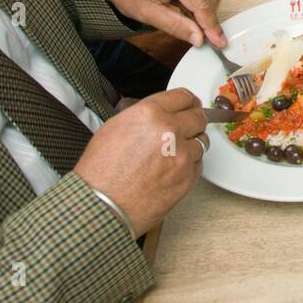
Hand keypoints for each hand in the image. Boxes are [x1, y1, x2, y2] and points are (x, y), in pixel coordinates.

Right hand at [74, 88, 207, 236]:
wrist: (102, 206)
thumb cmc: (101, 172)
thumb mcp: (115, 127)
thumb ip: (144, 115)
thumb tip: (160, 113)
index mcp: (150, 114)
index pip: (184, 96)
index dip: (187, 101)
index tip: (190, 105)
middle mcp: (170, 131)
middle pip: (199, 117)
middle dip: (193, 121)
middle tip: (186, 128)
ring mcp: (183, 155)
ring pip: (201, 141)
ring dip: (190, 145)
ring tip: (171, 155)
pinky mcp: (188, 177)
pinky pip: (198, 164)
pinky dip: (189, 165)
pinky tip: (171, 170)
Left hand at [91, 0, 225, 47]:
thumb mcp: (145, 12)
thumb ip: (175, 25)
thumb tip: (199, 39)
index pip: (202, 4)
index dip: (212, 26)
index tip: (220, 43)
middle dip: (209, 15)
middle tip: (200, 35)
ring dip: (203, 5)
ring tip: (187, 20)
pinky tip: (183, 7)